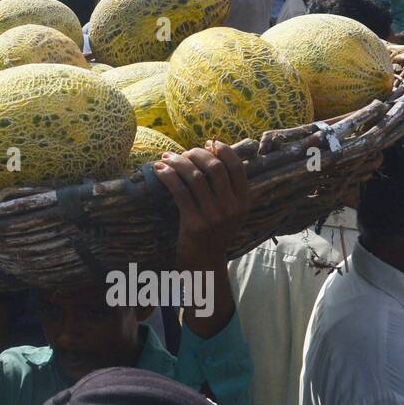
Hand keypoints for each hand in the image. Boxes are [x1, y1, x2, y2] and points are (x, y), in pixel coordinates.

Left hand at [154, 141, 248, 270]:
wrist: (205, 261)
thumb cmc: (215, 230)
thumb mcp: (230, 210)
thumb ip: (225, 186)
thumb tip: (210, 151)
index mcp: (243, 201)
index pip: (236, 167)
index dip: (222, 150)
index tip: (208, 143)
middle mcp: (232, 208)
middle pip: (214, 167)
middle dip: (195, 154)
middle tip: (182, 153)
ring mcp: (214, 216)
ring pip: (194, 177)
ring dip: (177, 162)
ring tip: (166, 158)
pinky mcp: (194, 223)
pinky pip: (179, 191)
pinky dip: (167, 176)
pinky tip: (159, 170)